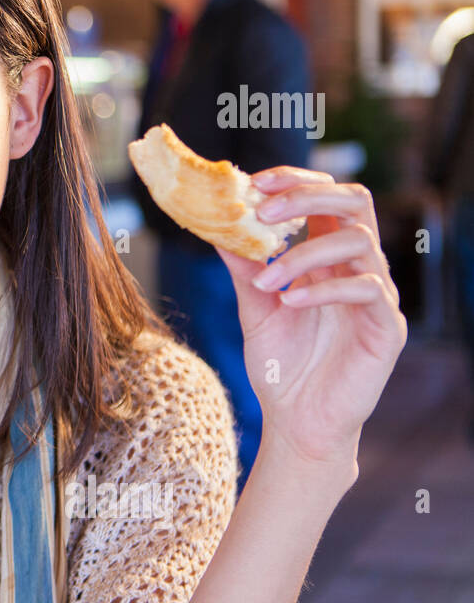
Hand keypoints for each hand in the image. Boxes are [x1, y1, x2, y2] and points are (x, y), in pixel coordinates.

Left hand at [214, 167, 407, 471]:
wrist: (297, 422)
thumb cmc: (281, 366)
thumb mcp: (254, 308)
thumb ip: (243, 269)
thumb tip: (214, 225)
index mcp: (328, 258)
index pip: (328, 197)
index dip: (297, 181)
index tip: (256, 181)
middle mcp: (357, 268)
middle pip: (355, 202)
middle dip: (308, 196)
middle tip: (263, 213)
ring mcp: (377, 296)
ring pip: (360, 242)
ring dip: (305, 254)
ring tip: (266, 282)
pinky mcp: (387, 328)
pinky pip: (368, 290)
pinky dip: (324, 290)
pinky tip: (289, 303)